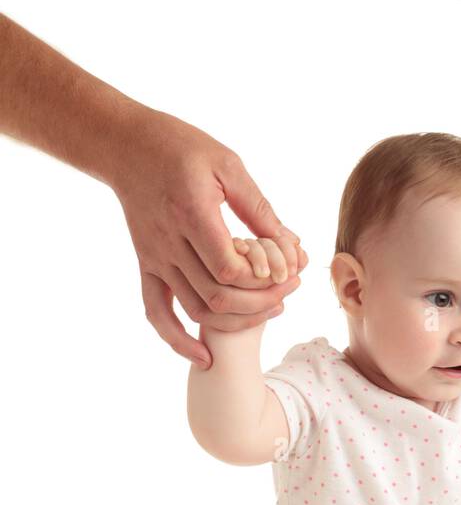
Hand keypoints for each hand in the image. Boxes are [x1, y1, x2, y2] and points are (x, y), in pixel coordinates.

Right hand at [112, 108, 308, 366]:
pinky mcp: (147, 266)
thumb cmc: (181, 148)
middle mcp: (170, 244)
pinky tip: (204, 358)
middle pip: (219, 297)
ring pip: (197, 311)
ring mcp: (156, 259)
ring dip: (238, 321)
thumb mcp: (227, 165)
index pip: (231, 269)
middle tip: (288, 291)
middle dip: (261, 303)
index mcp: (192, 215)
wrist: (125, 146)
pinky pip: (157, 313)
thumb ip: (258, 207)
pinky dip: (179, 341)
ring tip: (270, 310)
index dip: (263, 280)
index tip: (288, 270)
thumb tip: (290, 244)